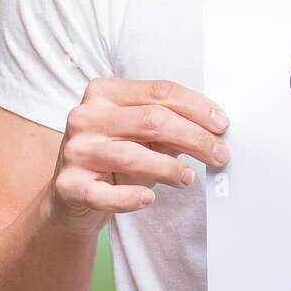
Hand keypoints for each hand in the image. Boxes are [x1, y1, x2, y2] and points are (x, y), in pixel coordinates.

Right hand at [48, 78, 230, 234]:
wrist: (72, 193)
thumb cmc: (116, 154)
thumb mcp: (141, 133)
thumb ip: (171, 124)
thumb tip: (215, 129)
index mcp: (105, 92)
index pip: (160, 92)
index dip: (197, 107)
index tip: (222, 125)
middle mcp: (86, 116)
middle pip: (151, 120)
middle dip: (193, 137)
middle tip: (220, 154)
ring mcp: (75, 150)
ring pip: (131, 155)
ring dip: (169, 168)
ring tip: (190, 177)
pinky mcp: (68, 185)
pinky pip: (103, 194)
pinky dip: (128, 197)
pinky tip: (149, 198)